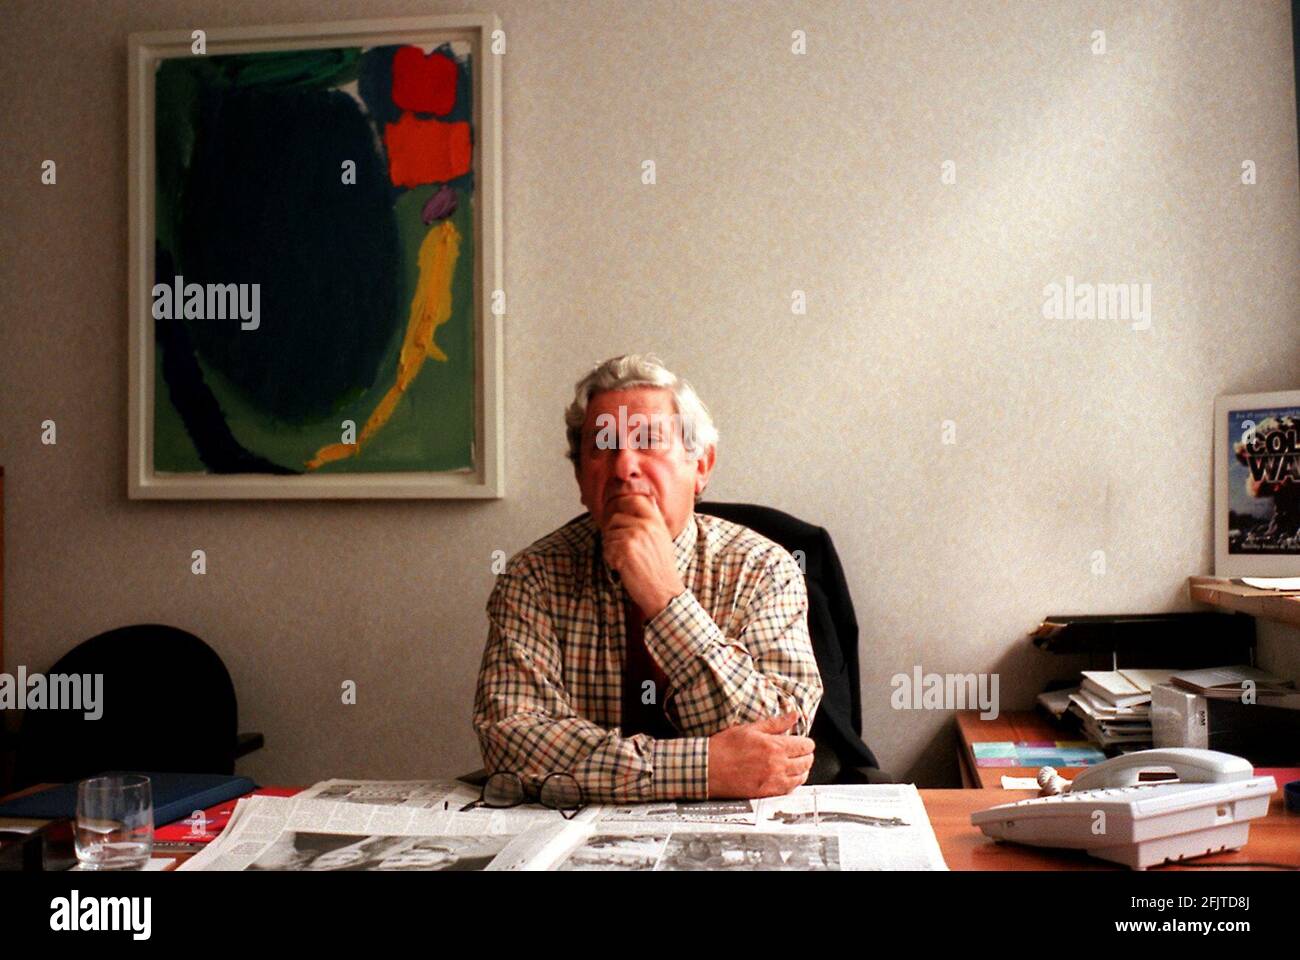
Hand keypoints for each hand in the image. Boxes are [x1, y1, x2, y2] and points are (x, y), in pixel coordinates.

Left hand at [601, 493, 684, 617]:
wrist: (664, 591)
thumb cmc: (661, 569)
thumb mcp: (662, 539)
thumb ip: (652, 520)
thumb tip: (645, 501)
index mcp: (655, 521)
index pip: (633, 500)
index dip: (621, 505)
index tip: (618, 516)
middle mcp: (645, 525)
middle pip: (615, 518)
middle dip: (613, 532)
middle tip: (621, 548)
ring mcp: (634, 537)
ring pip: (609, 534)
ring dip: (611, 548)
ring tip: (625, 560)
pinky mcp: (624, 550)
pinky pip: (606, 548)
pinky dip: (610, 559)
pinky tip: (622, 567)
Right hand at [706, 712, 815, 798]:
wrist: (707, 768)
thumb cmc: (724, 747)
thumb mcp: (750, 728)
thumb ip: (775, 723)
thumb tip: (793, 716)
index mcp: (775, 746)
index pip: (805, 745)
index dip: (807, 743)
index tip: (803, 742)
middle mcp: (777, 765)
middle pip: (806, 762)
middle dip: (806, 755)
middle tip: (801, 752)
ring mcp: (773, 781)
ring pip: (801, 777)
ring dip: (802, 770)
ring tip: (797, 765)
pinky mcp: (766, 793)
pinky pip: (789, 790)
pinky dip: (793, 783)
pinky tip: (789, 778)